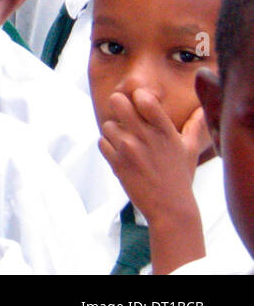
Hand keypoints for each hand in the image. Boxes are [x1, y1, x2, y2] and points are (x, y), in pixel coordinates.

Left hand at [100, 90, 208, 273]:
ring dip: (114, 132)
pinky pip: (101, 142)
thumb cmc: (180, 176)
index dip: (138, 96)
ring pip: (107, 124)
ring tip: (127, 143)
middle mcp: (145, 136)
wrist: (170, 208)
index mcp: (164, 130)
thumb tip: (203, 110)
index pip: (143, 97)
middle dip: (118, 105)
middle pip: (117, 101)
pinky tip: (120, 155)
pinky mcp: (117, 163)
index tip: (141, 104)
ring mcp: (129, 149)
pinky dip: (108, 147)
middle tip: (125, 116)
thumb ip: (194, 126)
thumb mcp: (189, 149)